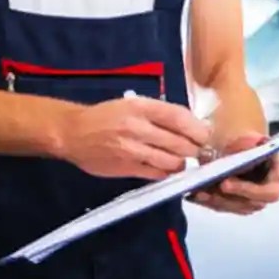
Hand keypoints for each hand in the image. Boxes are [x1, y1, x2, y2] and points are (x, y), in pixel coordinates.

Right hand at [57, 96, 211, 179]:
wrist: (73, 133)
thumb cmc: (106, 116)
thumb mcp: (132, 105)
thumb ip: (159, 114)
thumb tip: (190, 126)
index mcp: (141, 107)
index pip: (179, 118)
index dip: (197, 129)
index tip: (205, 135)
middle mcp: (138, 127)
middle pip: (180, 143)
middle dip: (194, 149)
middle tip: (197, 151)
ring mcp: (132, 150)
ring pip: (172, 161)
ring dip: (182, 163)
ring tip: (181, 160)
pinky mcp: (127, 168)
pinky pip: (157, 174)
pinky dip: (166, 172)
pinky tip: (166, 168)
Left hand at [189, 132, 278, 214]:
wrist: (226, 148)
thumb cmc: (237, 141)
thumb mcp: (241, 135)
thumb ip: (246, 141)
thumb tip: (250, 142)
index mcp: (277, 163)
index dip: (277, 171)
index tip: (256, 166)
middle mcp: (270, 184)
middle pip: (267, 195)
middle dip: (245, 190)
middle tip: (224, 184)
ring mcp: (256, 198)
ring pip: (245, 206)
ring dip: (224, 200)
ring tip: (204, 191)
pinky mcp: (238, 206)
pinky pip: (228, 208)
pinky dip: (212, 202)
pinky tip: (197, 194)